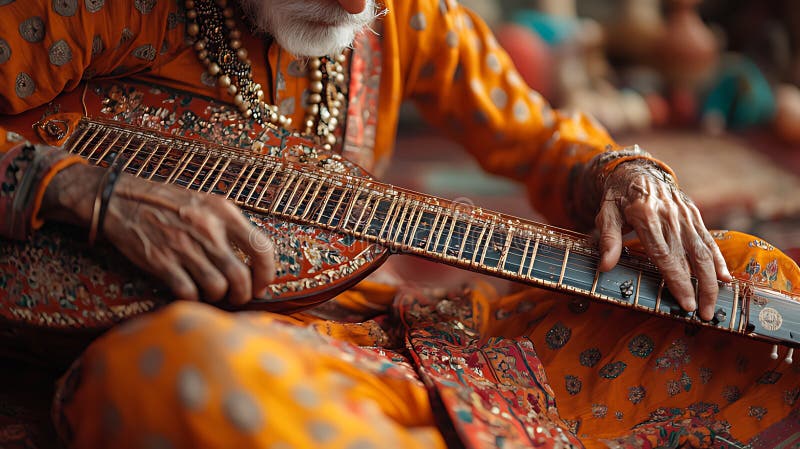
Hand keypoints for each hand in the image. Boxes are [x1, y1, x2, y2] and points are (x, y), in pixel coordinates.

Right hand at [42, 164, 274, 303]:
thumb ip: (230, 227)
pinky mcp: (161, 261)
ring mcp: (184, 246)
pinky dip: (192, 298)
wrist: (120, 198)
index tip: (262, 284)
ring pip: (218, 288)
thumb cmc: (167, 203)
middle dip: (243, 294)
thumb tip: (255, 259)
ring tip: (212, 292)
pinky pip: (188, 292)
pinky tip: (189, 290)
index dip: (267, 273)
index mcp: (223, 212)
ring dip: (218, 297)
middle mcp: (208, 229)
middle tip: (237, 296)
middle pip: (241, 276)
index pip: (262, 247)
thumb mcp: (205, 203)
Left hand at [594, 160, 732, 320]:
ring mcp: (684, 214)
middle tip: (705, 314)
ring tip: (714, 303)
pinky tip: (725, 277)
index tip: (686, 304)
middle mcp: (670, 215)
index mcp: (646, 216)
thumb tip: (604, 266)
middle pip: (690, 257)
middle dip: (700, 288)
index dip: (678, 282)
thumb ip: (607, 239)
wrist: (635, 170)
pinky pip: (708, 239)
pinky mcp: (693, 213)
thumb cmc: (618, 197)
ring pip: (703, 250)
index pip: (665, 256)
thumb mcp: (605, 214)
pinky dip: (718, 258)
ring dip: (712, 278)